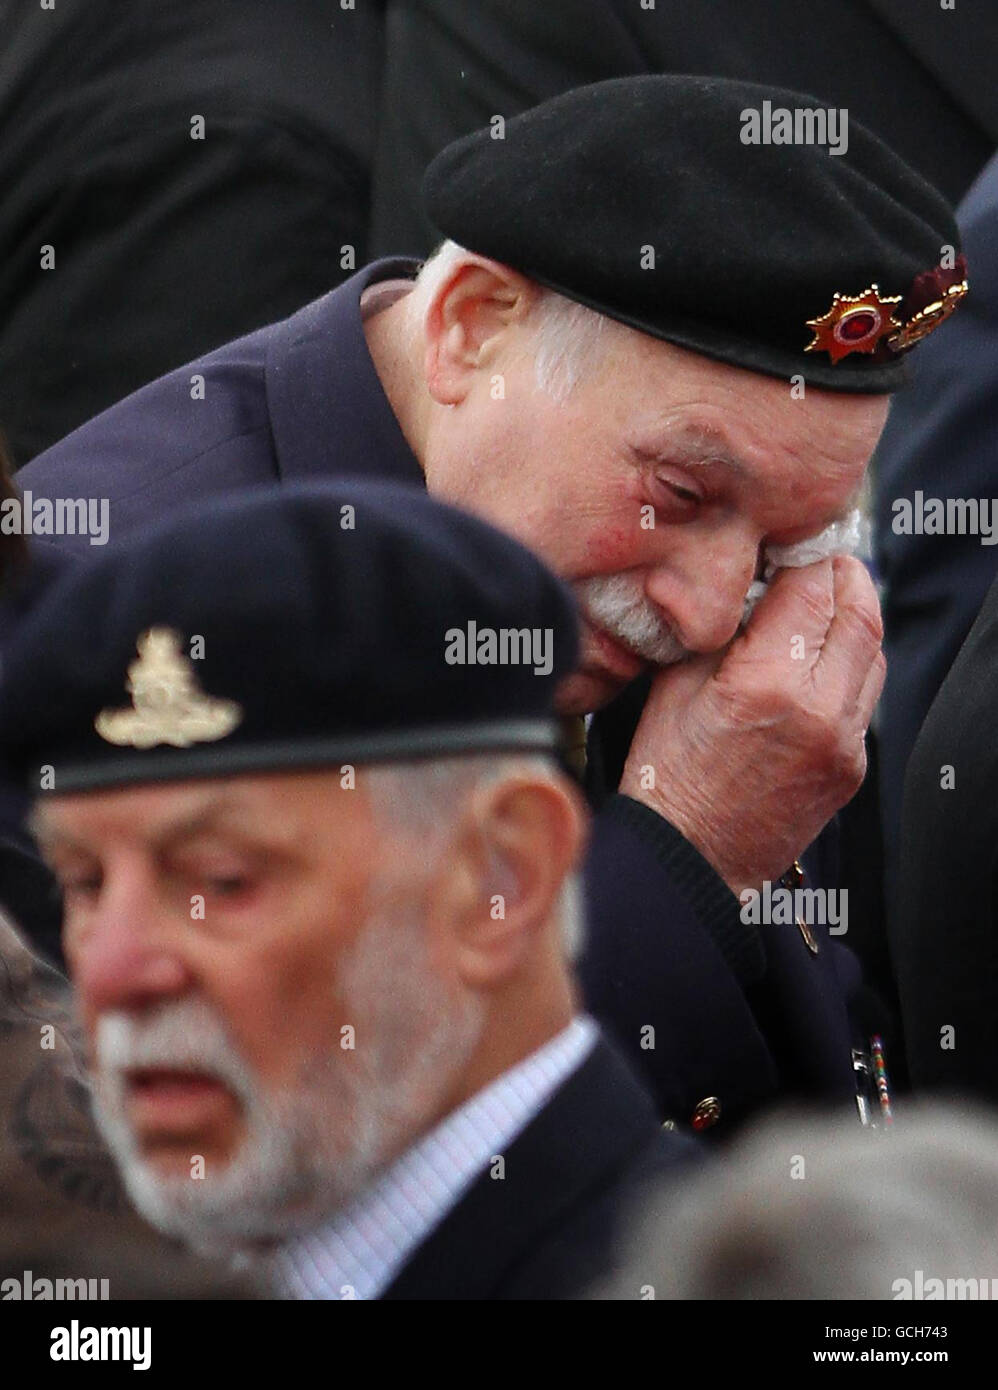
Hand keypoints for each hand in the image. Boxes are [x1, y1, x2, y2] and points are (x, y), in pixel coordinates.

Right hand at [618, 556, 884, 896]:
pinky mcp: (852, 768)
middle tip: (815, 561)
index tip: (785, 544)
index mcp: (767, 684)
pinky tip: (812, 663)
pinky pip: (864, 697)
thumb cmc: (666, 777)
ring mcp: (844, 744)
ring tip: (816, 607)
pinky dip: (847, 666)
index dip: (801, 556)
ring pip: (873, 653)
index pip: (811, 588)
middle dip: (841, 576)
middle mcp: (820, 711)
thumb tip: (750, 580)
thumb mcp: (675, 684)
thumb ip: (722, 627)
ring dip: (851, 619)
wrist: (689, 862)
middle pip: (860, 612)